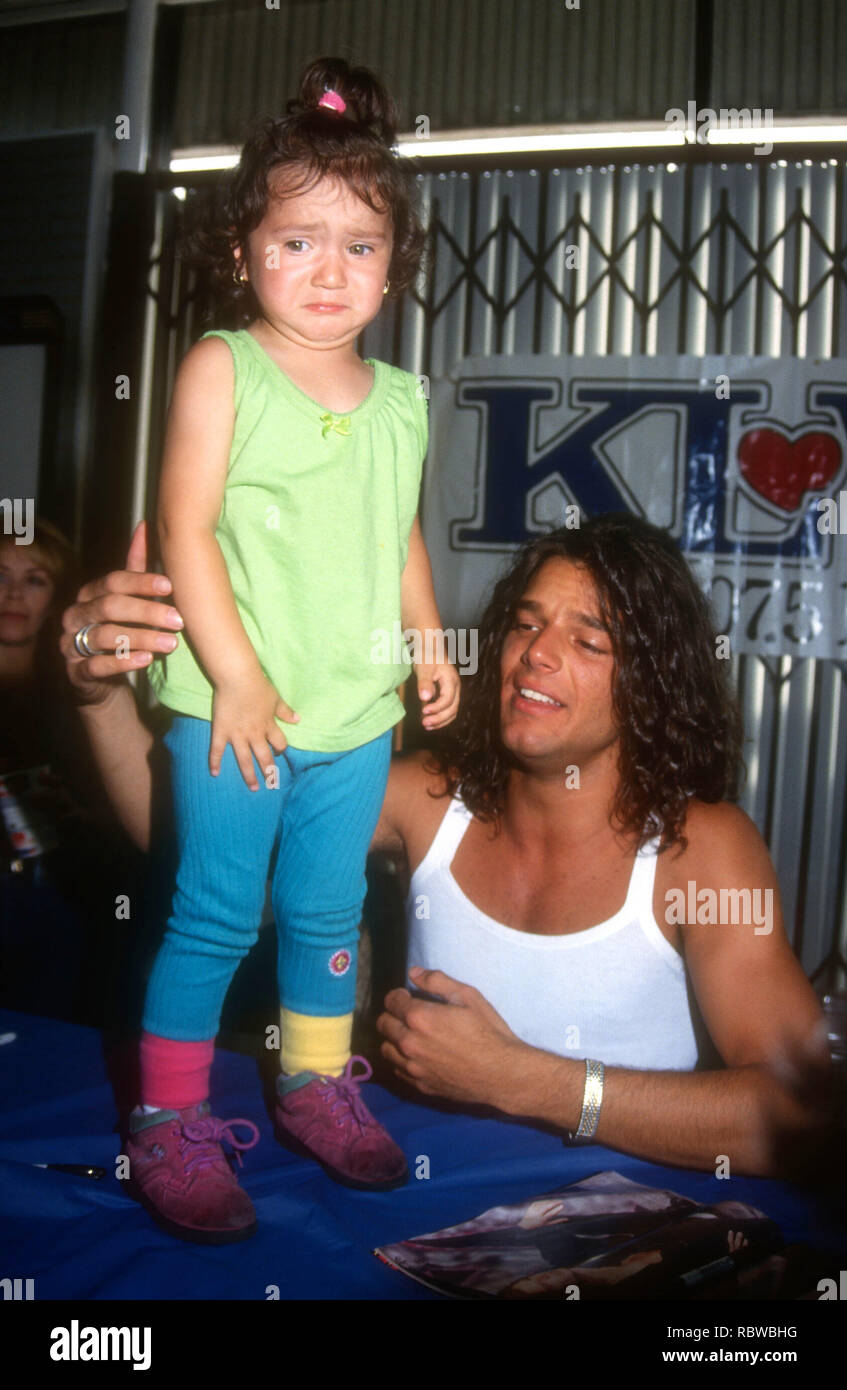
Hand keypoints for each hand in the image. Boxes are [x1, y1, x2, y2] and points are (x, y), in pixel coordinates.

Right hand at [60, 520, 183, 704]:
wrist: (104, 681)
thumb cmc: (121, 633)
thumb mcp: (130, 599)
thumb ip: (135, 567)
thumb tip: (147, 525)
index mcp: (90, 594)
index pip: (113, 581)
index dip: (141, 582)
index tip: (170, 585)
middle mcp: (76, 615)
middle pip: (109, 606)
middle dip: (147, 611)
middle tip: (179, 619)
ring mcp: (71, 643)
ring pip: (105, 635)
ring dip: (141, 637)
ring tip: (171, 643)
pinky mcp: (76, 672)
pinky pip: (96, 665)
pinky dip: (122, 661)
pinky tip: (146, 660)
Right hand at [210, 668, 297, 788]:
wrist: (237, 678)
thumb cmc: (258, 685)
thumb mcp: (275, 698)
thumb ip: (285, 711)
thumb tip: (298, 719)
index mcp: (268, 725)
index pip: (279, 743)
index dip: (281, 748)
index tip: (280, 752)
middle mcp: (254, 734)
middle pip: (264, 757)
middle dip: (269, 771)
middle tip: (271, 784)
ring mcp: (237, 735)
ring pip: (244, 760)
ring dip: (249, 775)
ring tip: (253, 788)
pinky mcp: (221, 731)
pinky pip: (217, 750)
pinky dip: (215, 762)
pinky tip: (214, 773)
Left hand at [377, 966, 524, 1107]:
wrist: (502, 1073)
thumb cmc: (488, 1032)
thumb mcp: (468, 997)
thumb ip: (437, 981)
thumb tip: (413, 972)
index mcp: (419, 1018)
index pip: (391, 1001)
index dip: (398, 995)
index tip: (408, 996)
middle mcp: (410, 1043)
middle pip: (384, 1025)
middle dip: (393, 1015)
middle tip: (409, 1014)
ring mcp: (413, 1067)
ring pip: (386, 1049)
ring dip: (394, 1038)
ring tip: (410, 1034)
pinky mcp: (420, 1085)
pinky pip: (398, 1069)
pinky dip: (402, 1059)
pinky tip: (417, 1055)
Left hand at [416, 661, 460, 730]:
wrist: (431, 648)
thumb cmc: (427, 656)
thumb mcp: (424, 668)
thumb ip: (425, 683)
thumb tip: (425, 698)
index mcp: (451, 680)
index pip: (448, 699)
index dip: (437, 708)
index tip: (424, 712)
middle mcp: (455, 687)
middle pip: (452, 708)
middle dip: (439, 718)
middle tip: (424, 723)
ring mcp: (454, 691)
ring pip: (452, 711)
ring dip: (441, 721)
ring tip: (427, 726)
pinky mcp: (449, 694)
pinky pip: (449, 709)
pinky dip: (441, 717)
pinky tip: (430, 721)